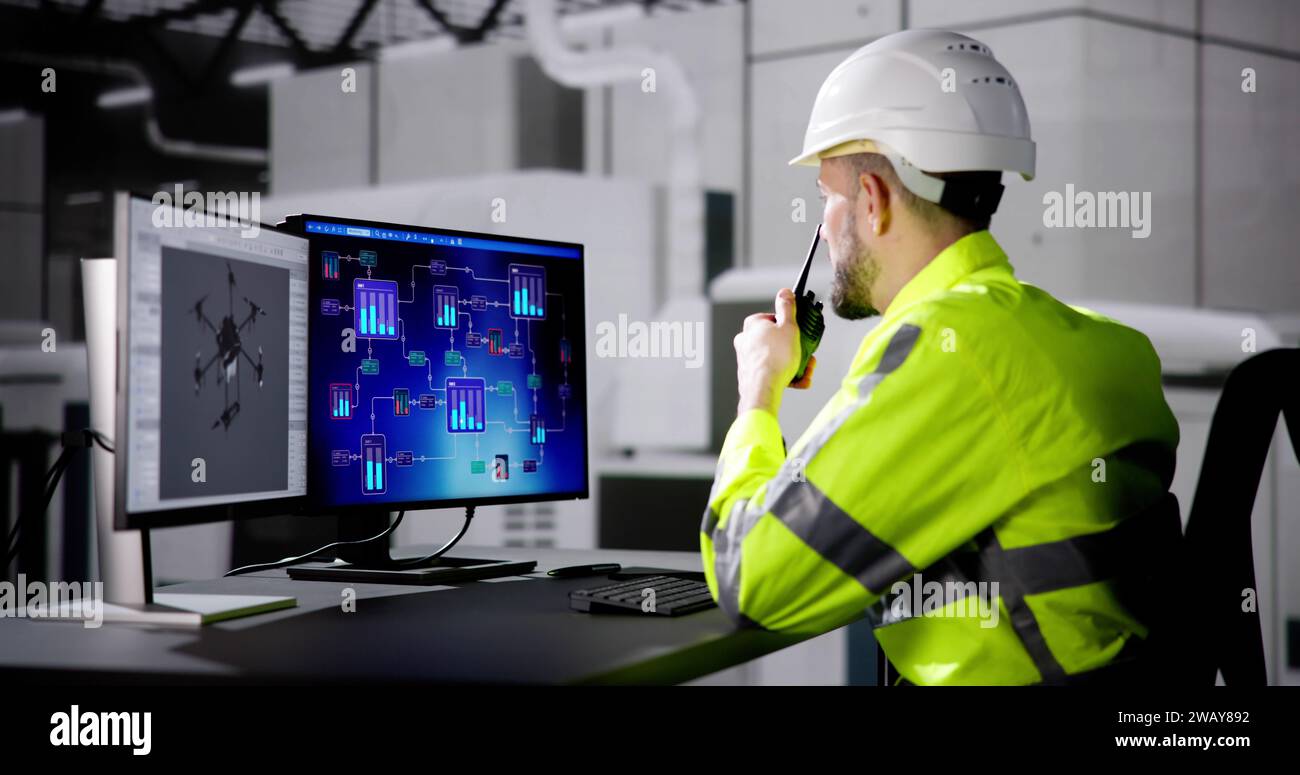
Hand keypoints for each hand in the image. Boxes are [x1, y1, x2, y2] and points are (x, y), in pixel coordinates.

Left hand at [734, 288, 815, 415]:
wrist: (763, 389)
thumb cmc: (774, 358)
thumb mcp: (788, 327)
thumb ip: (787, 308)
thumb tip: (784, 292)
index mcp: (752, 326)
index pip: (773, 319)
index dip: (789, 326)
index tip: (799, 331)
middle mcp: (747, 341)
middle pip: (777, 340)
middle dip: (796, 348)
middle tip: (808, 352)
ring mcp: (749, 359)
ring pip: (776, 358)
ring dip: (795, 363)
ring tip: (807, 368)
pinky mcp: (753, 375)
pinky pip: (773, 372)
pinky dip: (788, 375)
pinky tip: (800, 380)